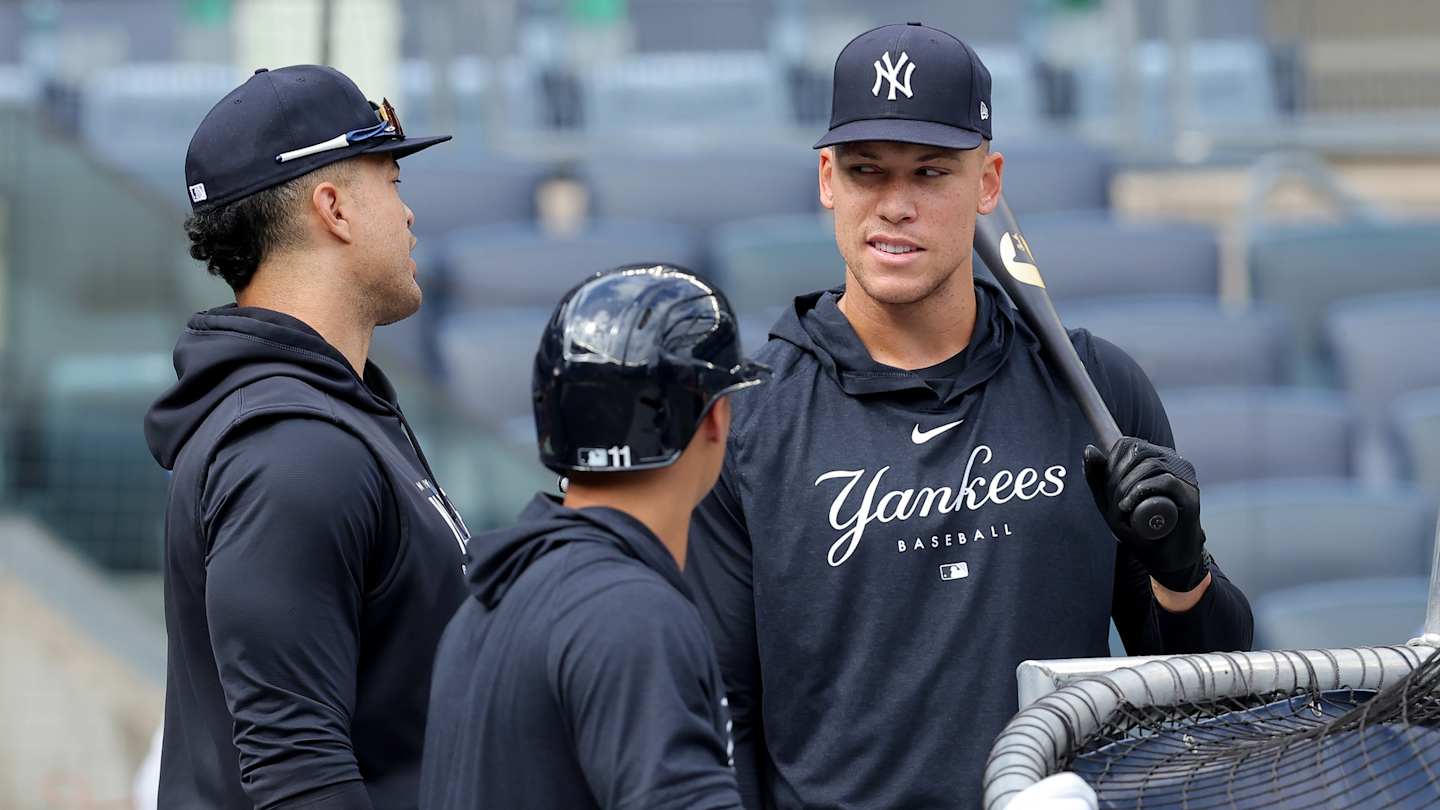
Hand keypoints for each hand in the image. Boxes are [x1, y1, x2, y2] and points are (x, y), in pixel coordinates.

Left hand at [1083, 437, 1207, 592]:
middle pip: (1137, 452)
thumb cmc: (1138, 529)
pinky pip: (1166, 480)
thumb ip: (1097, 477)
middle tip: (1114, 503)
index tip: (1107, 489)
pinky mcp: (1190, 494)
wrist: (1165, 559)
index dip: (1111, 463)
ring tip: (1121, 508)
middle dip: (1117, 477)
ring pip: (1150, 465)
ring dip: (1127, 486)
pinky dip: (1142, 491)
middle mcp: (1171, 463)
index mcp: (1154, 459)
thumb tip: (1089, 449)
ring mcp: (1183, 477)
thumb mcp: (1110, 503)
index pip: (1128, 444)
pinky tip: (1129, 507)